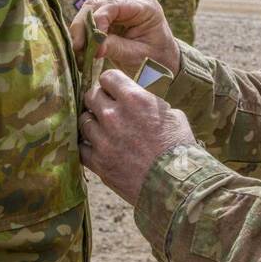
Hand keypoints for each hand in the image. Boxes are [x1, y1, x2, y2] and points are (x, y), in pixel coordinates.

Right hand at [69, 0, 179, 75]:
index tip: (93, 45)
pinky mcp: (109, 20)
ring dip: (80, 31)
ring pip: (89, 12)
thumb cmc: (156, 60)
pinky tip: (80, 53)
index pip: (113, 6)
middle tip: (77, 47)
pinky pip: (89, 23)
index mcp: (145, 8)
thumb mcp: (139, 56)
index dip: (98, 22)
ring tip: (78, 52)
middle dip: (83, 26)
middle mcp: (129, 3)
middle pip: (96, 5)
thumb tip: (94, 47)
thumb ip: (117, 48)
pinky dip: (83, 37)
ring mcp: (118, 9)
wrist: (162, 64)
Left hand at [78, 69, 196, 204]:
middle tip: (107, 108)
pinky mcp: (98, 162)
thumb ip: (150, 102)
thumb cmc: (179, 148)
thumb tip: (140, 96)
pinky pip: (81, 146)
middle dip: (99, 100)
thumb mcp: (172, 114)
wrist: (175, 185)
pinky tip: (100, 146)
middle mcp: (114, 115)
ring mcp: (103, 139)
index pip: (107, 76)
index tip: (113, 89)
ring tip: (104, 129)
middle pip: (91, 95)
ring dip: (93, 122)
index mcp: (134, 98)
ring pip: (83, 120)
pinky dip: (88, 145)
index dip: (111, 82)